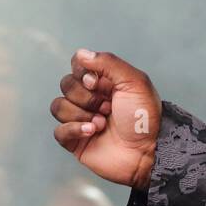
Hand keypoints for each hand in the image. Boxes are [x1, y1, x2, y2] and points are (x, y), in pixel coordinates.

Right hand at [50, 49, 160, 189]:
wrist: (148, 151)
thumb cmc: (145, 117)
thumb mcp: (134, 82)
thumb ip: (109, 63)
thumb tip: (81, 54)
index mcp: (105, 82)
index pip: (78, 65)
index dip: (84, 73)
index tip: (99, 83)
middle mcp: (91, 98)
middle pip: (66, 85)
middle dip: (86, 97)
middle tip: (108, 108)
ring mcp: (82, 119)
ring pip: (58, 106)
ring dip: (81, 113)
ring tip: (103, 123)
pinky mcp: (75, 140)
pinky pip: (58, 130)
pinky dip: (74, 129)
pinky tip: (93, 132)